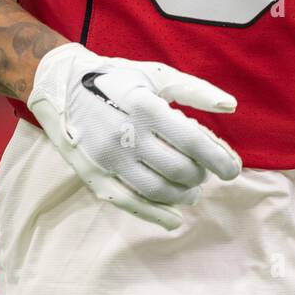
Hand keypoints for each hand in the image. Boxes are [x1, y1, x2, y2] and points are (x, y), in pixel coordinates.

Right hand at [28, 42, 241, 228]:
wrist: (61, 85)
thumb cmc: (117, 78)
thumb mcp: (155, 75)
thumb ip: (195, 90)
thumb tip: (231, 106)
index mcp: (144, 107)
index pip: (192, 141)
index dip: (218, 159)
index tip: (233, 169)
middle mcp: (126, 136)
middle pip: (178, 169)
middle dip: (200, 175)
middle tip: (205, 172)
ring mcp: (108, 160)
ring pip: (157, 190)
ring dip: (183, 195)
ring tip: (193, 190)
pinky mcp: (93, 176)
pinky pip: (129, 203)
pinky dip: (156, 216)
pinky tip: (175, 219)